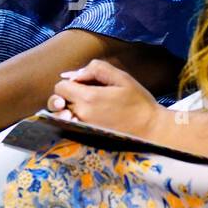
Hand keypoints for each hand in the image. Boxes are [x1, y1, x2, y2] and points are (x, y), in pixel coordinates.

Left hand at [48, 58, 162, 139]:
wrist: (150, 129)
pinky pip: (69, 127)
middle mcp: (81, 115)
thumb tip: (72, 75)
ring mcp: (82, 129)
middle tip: (83, 94)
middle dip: (67, 95)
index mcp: (89, 98)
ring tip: (84, 107)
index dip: (70, 82)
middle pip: (57, 102)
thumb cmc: (138, 102)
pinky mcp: (86, 138)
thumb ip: (95, 69)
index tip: (83, 83)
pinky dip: (72, 121)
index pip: (60, 87)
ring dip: (67, 109)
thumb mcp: (121, 77)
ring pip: (61, 116)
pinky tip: (87, 118)